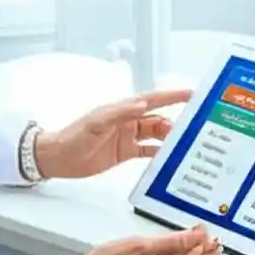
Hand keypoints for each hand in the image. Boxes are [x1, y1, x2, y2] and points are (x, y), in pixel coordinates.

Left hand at [34, 89, 192, 178]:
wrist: (58, 158)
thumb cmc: (74, 136)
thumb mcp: (96, 123)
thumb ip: (119, 113)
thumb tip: (143, 105)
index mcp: (123, 110)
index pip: (153, 100)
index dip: (173, 97)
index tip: (192, 94)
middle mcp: (129, 122)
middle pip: (159, 120)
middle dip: (177, 123)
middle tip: (197, 129)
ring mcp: (128, 137)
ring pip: (156, 136)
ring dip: (171, 139)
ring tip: (189, 145)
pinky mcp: (126, 153)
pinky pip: (148, 151)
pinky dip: (160, 154)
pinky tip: (172, 159)